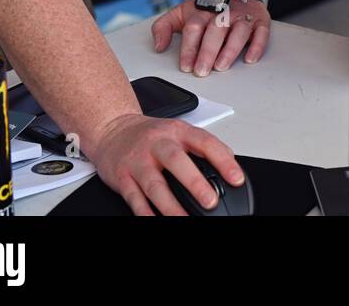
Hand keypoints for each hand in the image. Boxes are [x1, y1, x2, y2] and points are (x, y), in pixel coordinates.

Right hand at [89, 112, 244, 215]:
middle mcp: (158, 144)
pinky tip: (155, 220)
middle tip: (210, 201)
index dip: (223, 160)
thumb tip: (230, 164)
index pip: (205, 142)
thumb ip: (202, 146)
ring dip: (170, 206)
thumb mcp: (178, 131)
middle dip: (195, 183)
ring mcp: (138, 160)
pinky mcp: (122, 176)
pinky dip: (145, 212)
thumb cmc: (150, 134)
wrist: (112, 129)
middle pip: (177, 161)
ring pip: (155, 185)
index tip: (236, 179)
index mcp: (177, 131)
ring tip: (184, 219)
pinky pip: (134, 198)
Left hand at [151, 0, 270, 75]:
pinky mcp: (260, 20)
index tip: (185, 65)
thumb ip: (164, 27)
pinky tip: (249, 59)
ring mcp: (243, 16)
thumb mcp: (182, 12)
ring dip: (230, 50)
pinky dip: (257, 46)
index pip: (194, 28)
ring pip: (238, 31)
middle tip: (201, 70)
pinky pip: (261, 33)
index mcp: (203, 11)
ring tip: (221, 66)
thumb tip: (158, 46)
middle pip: (215, 30)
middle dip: (207, 52)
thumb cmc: (210, 7)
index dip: (189, 48)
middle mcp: (224, 12)